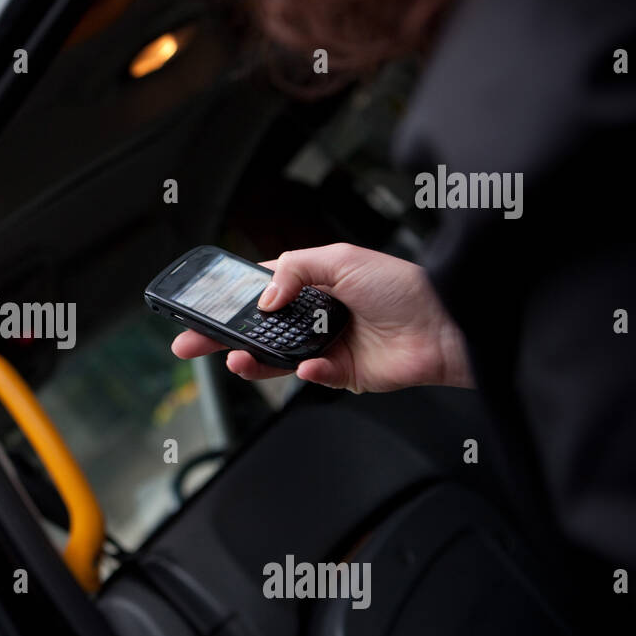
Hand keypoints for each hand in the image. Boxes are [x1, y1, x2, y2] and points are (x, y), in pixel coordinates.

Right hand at [171, 243, 473, 392]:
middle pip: (256, 329)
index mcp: (312, 284)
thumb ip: (294, 270)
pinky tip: (309, 366)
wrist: (446, 326)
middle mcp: (316, 315)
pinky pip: (311, 377)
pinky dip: (306, 373)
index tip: (200, 307)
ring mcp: (326, 345)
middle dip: (219, 336)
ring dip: (252, 359)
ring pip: (275, 358)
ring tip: (236, 358)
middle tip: (188, 343)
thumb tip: (264, 297)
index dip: (230, 300)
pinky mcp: (342, 373)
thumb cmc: (404, 286)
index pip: (259, 291)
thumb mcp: (342, 258)